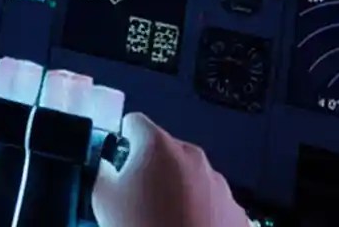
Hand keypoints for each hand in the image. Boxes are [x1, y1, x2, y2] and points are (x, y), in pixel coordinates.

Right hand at [93, 112, 248, 226]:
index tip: (120, 164)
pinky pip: (212, 201)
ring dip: (177, 190)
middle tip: (141, 201)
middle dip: (152, 169)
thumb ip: (103, 172)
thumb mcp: (103, 200)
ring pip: (190, 176)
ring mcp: (219, 183)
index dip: (123, 142)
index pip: (134, 122)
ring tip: (167, 221)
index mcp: (159, 146)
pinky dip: (200, 211)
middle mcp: (192, 155)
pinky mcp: (235, 210)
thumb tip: (110, 167)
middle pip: (165, 150)